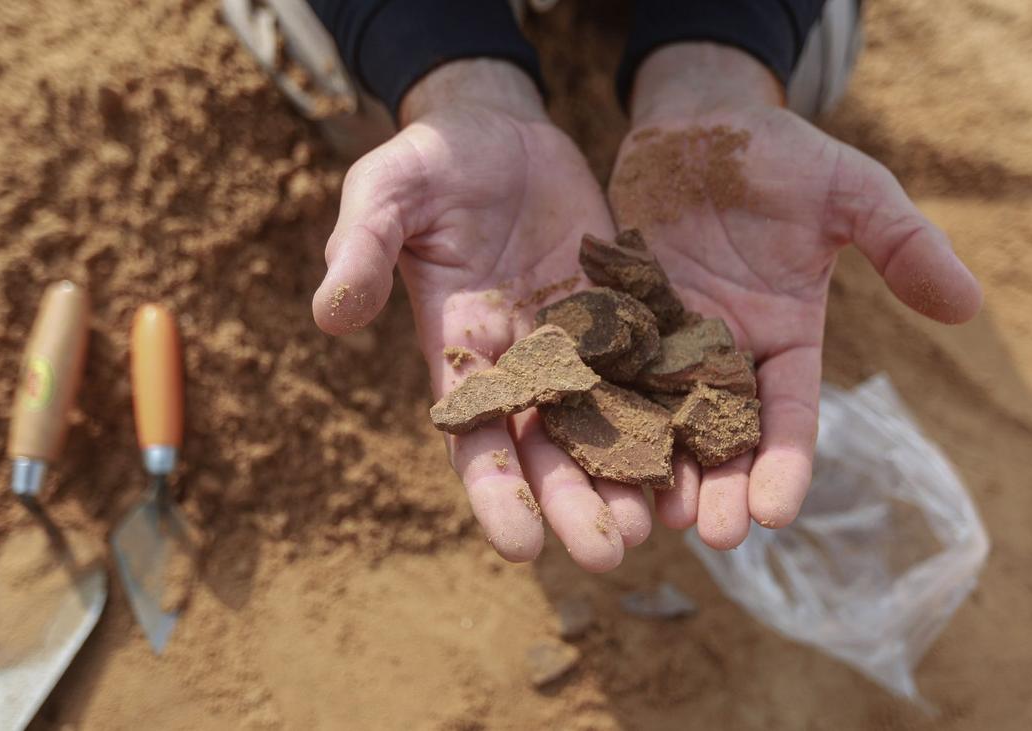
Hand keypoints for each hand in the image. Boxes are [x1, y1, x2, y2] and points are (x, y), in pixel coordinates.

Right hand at [312, 60, 648, 571]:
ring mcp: (576, 339)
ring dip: (628, 473)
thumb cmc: (428, 161)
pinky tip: (703, 448)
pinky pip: (649, 366)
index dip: (496, 492)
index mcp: (459, 348)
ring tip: (662, 521)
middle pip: (547, 447)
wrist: (495, 128)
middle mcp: (520, 361)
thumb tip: (328, 315)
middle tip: (611, 555)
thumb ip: (361, 249)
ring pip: (605, 421)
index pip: (473, 437)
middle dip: (574, 502)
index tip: (523, 546)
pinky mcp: (621, 310)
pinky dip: (671, 408)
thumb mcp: (385, 192)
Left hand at [611, 44, 982, 547]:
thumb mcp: (852, 192)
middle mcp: (724, 353)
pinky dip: (598, 410)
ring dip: (658, 467)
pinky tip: (584, 452)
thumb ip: (903, 246)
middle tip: (711, 537)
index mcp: (786, 339)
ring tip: (650, 517)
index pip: (789, 415)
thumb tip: (969, 305)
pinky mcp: (611, 317)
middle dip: (721, 488)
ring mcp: (664, 339)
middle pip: (724, 435)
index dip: (783, 464)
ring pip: (660, 417)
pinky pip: (602, 370)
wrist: (699, 120)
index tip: (775, 514)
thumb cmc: (781, 154)